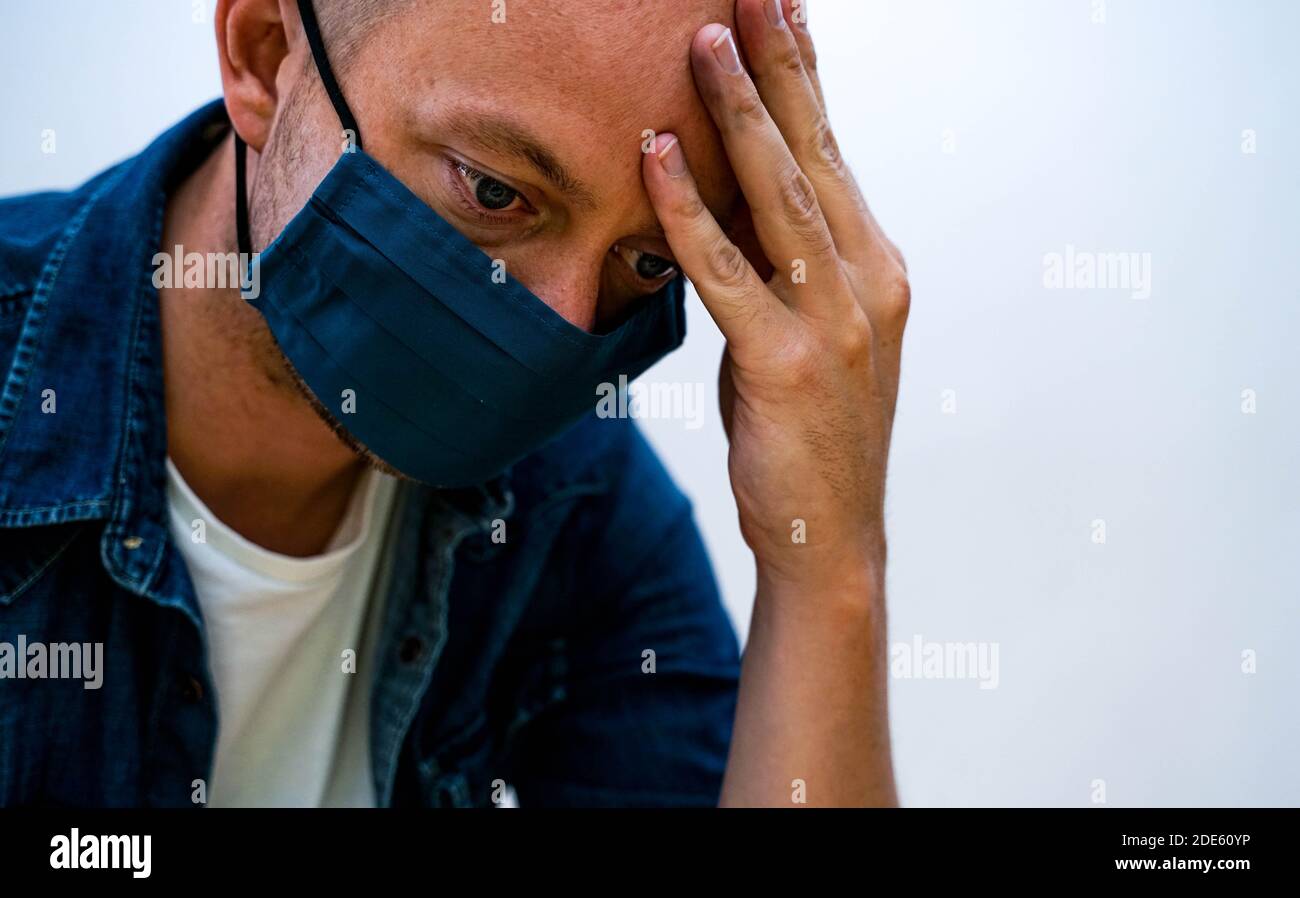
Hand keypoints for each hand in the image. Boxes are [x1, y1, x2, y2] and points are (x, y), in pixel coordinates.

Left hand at [643, 0, 909, 592]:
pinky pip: (727, 269)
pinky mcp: (788, 362)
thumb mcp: (802, 335)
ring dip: (738, 110)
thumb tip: (721, 202)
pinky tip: (656, 154)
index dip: (806, 76)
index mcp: (873, 266)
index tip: (781, 10)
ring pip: (780, 194)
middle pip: (816, 151)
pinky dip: (688, 208)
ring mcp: (835, 320)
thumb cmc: (808, 435)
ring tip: (704, 38)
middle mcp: (867, 279)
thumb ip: (778, 267)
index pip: (833, 152)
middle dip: (779, 63)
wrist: (830, 537)